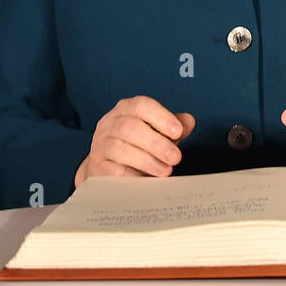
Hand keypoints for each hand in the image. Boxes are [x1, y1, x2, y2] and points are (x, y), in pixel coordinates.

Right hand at [74, 96, 195, 187]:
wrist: (107, 165)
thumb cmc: (137, 145)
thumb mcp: (156, 132)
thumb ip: (173, 126)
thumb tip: (189, 121)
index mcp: (126, 109)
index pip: (141, 105)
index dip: (161, 117)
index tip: (179, 131)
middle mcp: (109, 123)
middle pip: (130, 127)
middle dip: (157, 143)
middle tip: (176, 157)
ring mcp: (100, 144)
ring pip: (120, 149)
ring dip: (147, 161)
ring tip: (166, 170)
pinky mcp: (96, 166)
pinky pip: (113, 170)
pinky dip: (133, 175)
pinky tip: (148, 180)